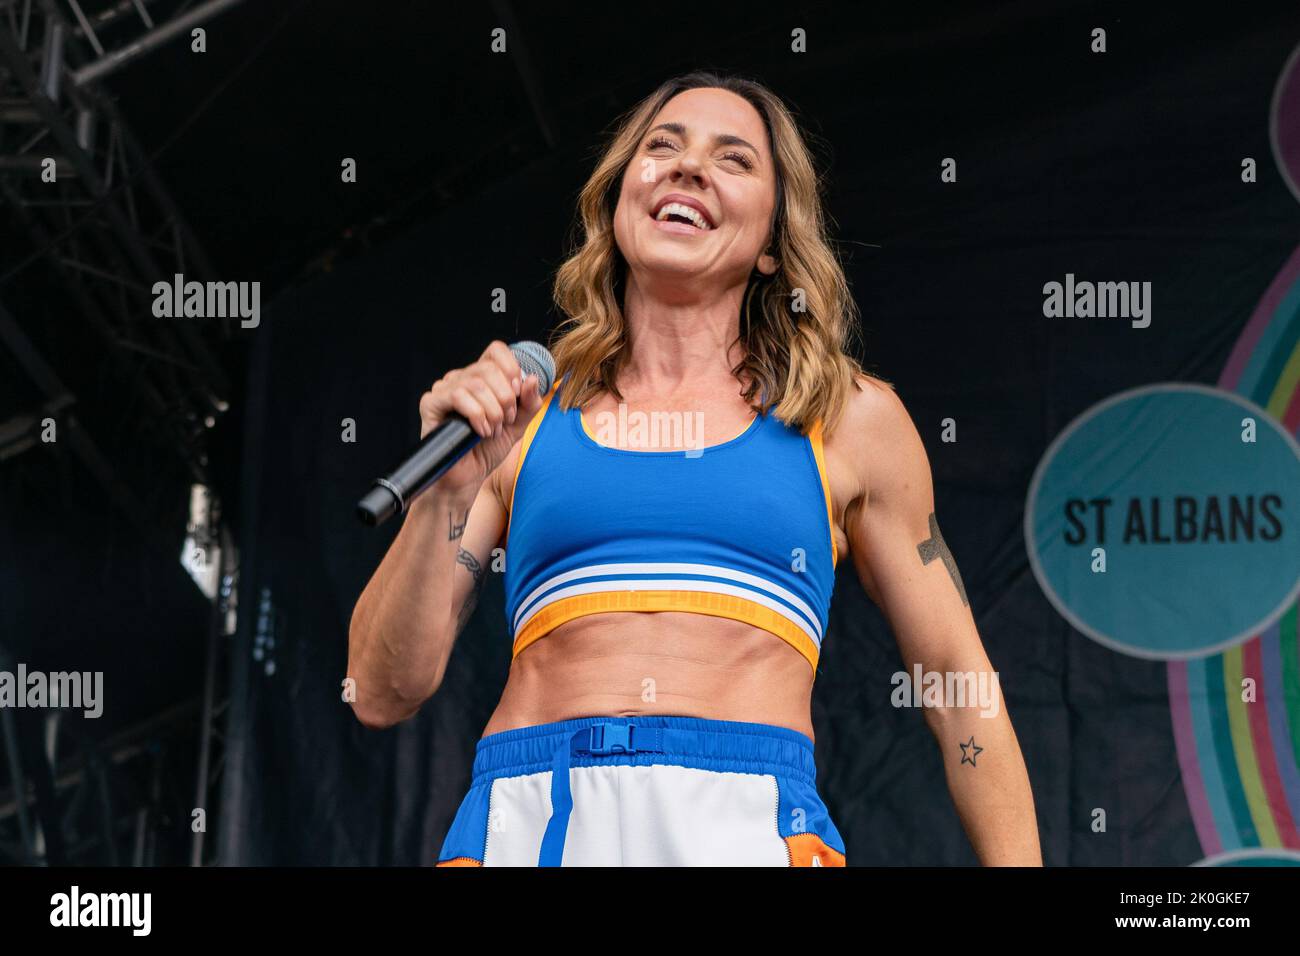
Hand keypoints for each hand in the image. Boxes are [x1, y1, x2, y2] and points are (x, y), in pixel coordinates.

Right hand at [417, 340, 545, 492]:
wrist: (467, 478)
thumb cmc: (487, 450)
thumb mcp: (517, 425)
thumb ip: (528, 403)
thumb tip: (532, 378)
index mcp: (481, 377)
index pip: (496, 351)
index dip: (512, 368)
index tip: (518, 394)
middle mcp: (461, 378)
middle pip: (489, 368)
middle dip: (506, 398)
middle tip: (506, 421)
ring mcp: (444, 389)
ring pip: (476, 384)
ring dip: (493, 411)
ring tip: (493, 430)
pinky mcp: (431, 403)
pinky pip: (458, 396)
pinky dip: (477, 415)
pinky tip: (480, 432)